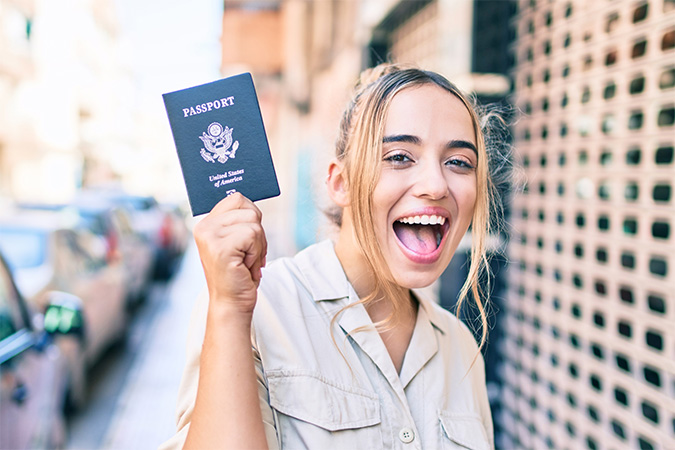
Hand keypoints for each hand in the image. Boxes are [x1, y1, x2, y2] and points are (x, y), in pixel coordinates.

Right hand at [193, 193, 266, 314]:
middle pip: (250, 210)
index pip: (237, 198)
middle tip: (248, 255)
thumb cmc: (238, 273)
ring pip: (254, 223)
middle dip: (258, 235)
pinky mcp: (220, 248)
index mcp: (207, 223)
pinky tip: (245, 267)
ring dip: (258, 246)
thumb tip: (251, 203)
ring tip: (246, 262)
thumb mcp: (237, 241)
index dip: (252, 217)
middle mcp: (204, 226)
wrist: (231, 302)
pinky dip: (256, 254)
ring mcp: (210, 236)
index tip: (248, 239)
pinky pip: (253, 236)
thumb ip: (239, 221)